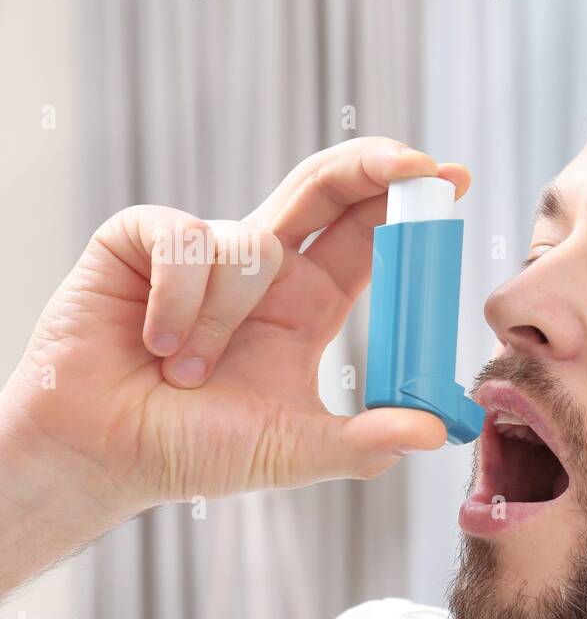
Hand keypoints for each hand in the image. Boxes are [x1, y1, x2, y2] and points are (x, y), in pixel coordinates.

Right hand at [1, 137, 467, 516]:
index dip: (406, 202)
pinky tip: (151, 342)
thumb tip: (437, 432)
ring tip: (184, 373)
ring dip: (223, 320)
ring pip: (251, 245)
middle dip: (372, 165)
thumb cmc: (192, 450)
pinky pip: (185, 242)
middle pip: (326, 187)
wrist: (99, 455)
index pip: (366, 236)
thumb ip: (363, 442)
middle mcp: (263, 267)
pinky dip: (176, 300)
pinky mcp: (141, 239)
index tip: (454, 176)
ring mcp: (204, 249)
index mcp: (307, 303)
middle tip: (414, 164)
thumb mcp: (292, 450)